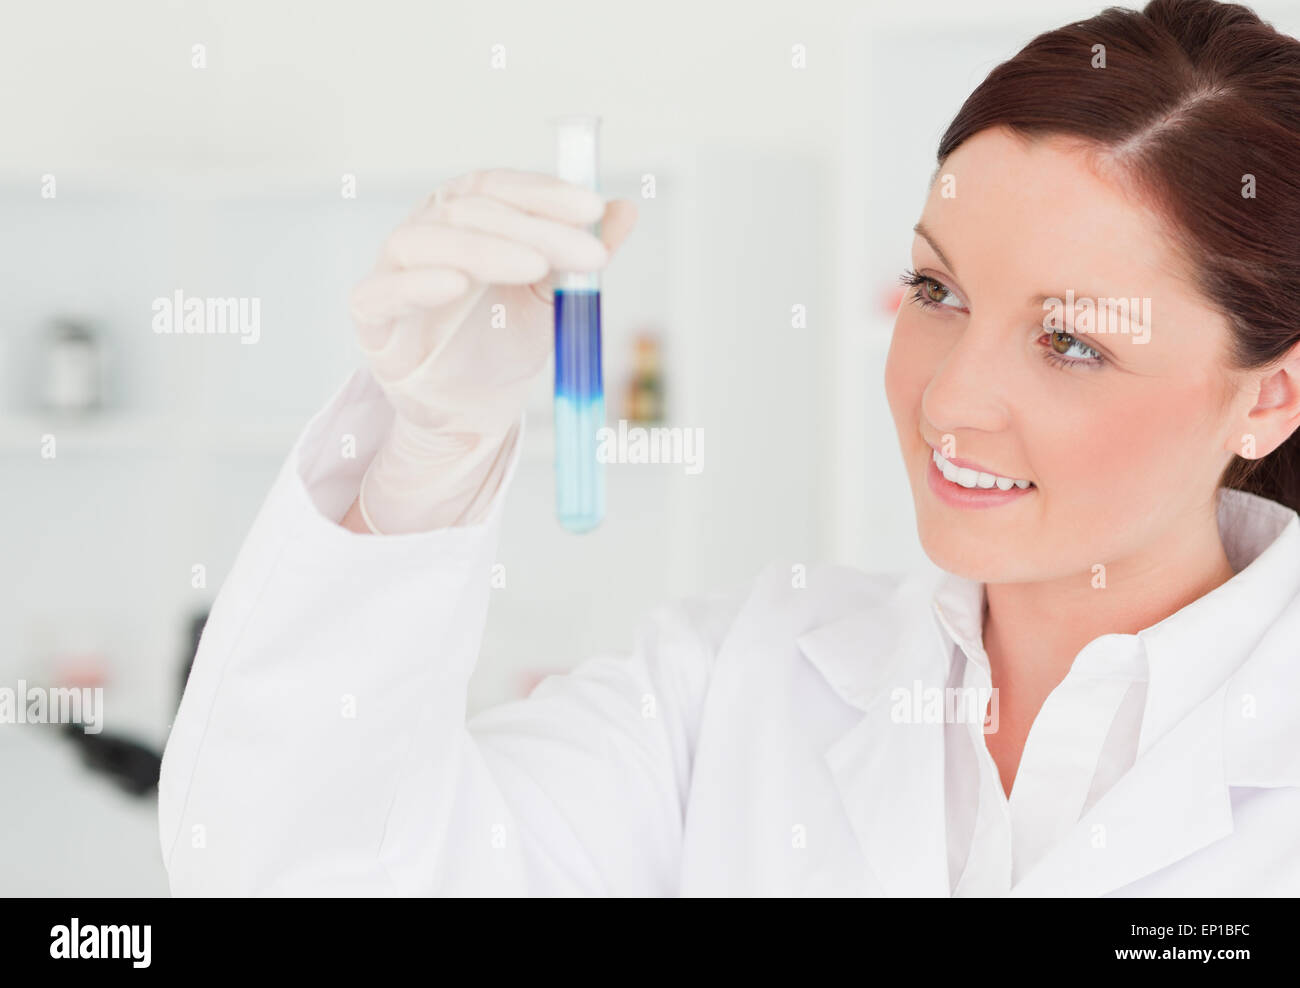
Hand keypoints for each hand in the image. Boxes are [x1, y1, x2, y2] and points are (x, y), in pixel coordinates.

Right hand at [342, 168, 637, 533]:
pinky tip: (456, 284)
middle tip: (588, 255)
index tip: (594, 210)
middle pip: (475, 212)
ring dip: (486, 249)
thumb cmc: (502, 338)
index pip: (501, 186)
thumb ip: (581, 253)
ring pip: (430, 241)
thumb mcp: (552, 295)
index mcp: (467, 214)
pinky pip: (384, 292)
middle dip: (537, 230)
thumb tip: (626, 209)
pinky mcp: (371, 314)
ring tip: (534, 266)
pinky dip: (418, 284)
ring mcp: (395, 268)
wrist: (471, 405)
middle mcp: (428, 229)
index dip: (547, 193)